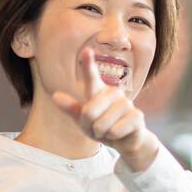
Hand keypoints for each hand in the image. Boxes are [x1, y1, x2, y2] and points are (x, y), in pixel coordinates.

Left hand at [51, 47, 160, 171]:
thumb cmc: (103, 127)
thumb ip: (72, 108)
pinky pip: (114, 131)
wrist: (126, 142)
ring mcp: (127, 104)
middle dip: (90, 127)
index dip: (88, 64)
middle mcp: (114, 93)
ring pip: (102, 124)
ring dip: (102, 134)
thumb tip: (55, 96)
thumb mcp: (84, 120)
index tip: (86, 50)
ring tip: (109, 131)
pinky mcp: (137, 116)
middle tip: (98, 128)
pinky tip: (120, 134)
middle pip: (89, 112)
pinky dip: (113, 138)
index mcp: (100, 91)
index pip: (91, 77)